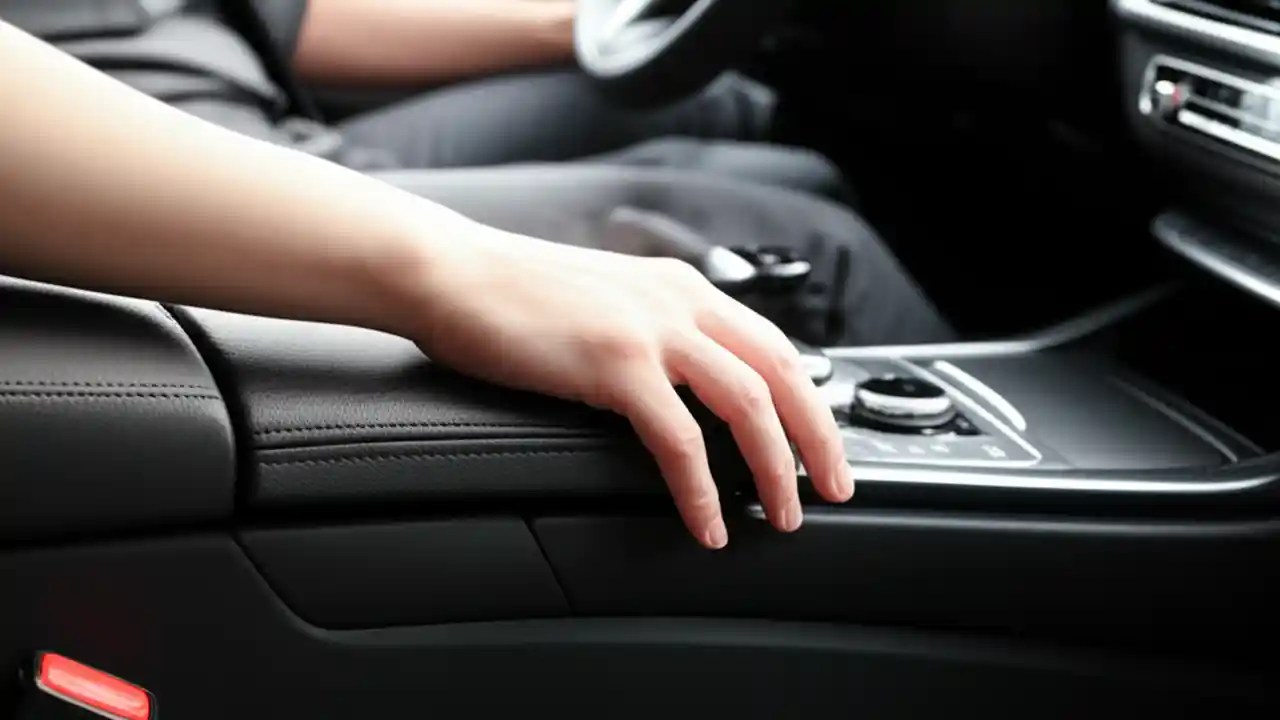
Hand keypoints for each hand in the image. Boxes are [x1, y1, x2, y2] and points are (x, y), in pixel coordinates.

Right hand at [398, 225, 854, 548]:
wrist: (449, 272)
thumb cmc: (511, 294)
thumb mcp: (604, 303)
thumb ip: (651, 334)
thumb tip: (678, 389)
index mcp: (681, 287)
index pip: (772, 344)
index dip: (808, 399)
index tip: (822, 444)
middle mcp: (679, 300)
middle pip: (782, 373)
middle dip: (818, 437)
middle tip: (835, 488)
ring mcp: (650, 328)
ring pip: (748, 404)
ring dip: (775, 468)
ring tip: (783, 516)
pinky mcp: (614, 361)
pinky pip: (680, 438)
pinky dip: (702, 487)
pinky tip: (708, 521)